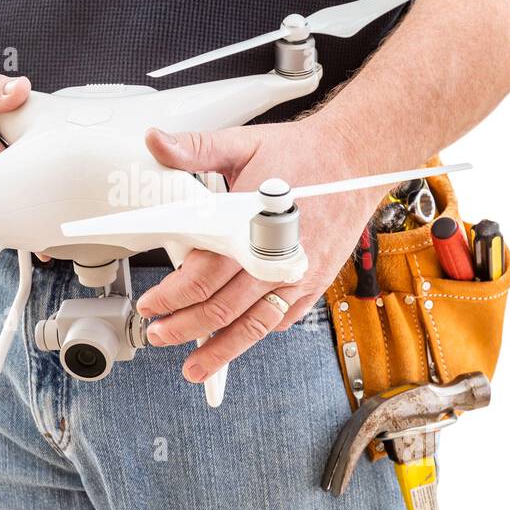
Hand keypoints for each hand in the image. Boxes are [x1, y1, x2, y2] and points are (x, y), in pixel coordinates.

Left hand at [136, 114, 382, 383]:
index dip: (170, 298)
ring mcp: (297, 276)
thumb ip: (195, 149)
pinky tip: (237, 339)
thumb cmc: (304, 154)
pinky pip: (282, 319)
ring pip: (253, 326)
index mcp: (250, 230)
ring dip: (220, 350)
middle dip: (184, 328)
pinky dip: (258, 333)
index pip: (200, 277)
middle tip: (159, 335)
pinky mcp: (314, 283)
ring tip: (195, 367)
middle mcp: (275, 260)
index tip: (150, 306)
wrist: (359, 161)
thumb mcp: (243, 144)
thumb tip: (156, 142)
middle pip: (221, 310)